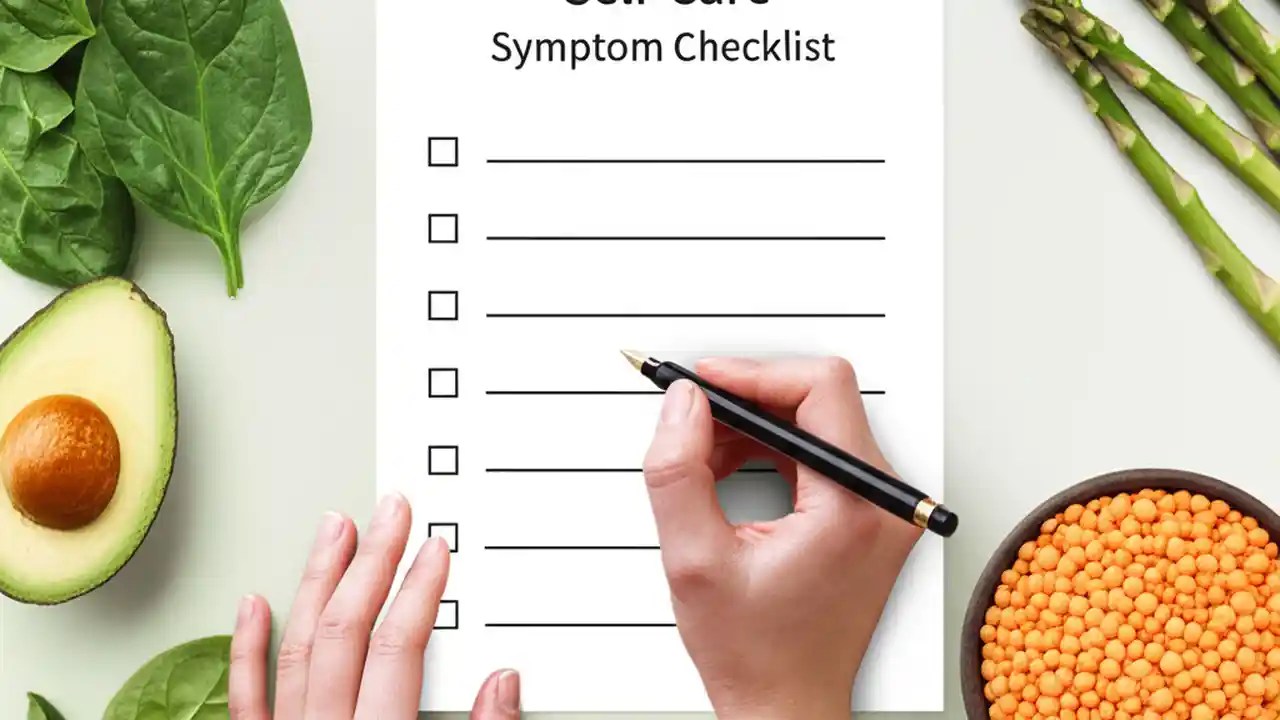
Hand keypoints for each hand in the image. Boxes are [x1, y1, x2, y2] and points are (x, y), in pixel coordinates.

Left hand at [228, 495, 521, 718]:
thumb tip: (503, 683)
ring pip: (299, 648)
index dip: (420, 592)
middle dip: (373, 563)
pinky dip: (247, 647)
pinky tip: (253, 604)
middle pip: (346, 632)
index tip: (435, 550)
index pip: (398, 649)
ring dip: (318, 582)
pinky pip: (246, 696)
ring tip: (334, 531)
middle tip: (390, 514)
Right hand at [642, 357, 921, 719]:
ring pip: (816, 423)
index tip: (704, 381)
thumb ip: (678, 472)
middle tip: (694, 414)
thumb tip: (683, 404)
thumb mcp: (694, 562)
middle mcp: (883, 502)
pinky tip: (728, 470)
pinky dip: (770, 450)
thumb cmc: (755, 655)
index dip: (752, 373)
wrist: (785, 708)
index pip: (820, 389)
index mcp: (855, 507)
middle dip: (747, 399)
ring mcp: (880, 509)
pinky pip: (819, 453)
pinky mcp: (866, 516)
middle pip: (820, 400)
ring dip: (755, 426)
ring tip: (704, 454)